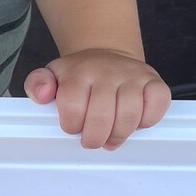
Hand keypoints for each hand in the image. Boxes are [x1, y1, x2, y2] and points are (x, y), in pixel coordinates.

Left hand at [24, 48, 170, 149]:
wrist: (106, 55)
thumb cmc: (79, 75)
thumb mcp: (52, 76)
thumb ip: (38, 85)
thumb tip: (44, 95)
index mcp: (79, 72)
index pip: (72, 106)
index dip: (71, 125)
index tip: (73, 126)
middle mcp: (107, 71)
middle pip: (101, 117)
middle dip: (94, 138)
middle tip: (93, 139)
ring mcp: (133, 76)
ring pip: (129, 116)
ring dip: (119, 135)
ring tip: (111, 137)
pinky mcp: (154, 81)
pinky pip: (157, 105)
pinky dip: (147, 121)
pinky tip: (135, 122)